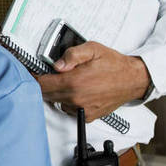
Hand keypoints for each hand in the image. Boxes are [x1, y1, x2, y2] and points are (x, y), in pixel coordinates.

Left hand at [36, 42, 150, 121]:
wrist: (132, 80)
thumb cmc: (114, 65)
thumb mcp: (92, 49)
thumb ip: (72, 55)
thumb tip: (57, 64)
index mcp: (74, 82)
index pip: (42, 84)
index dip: (34, 77)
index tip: (33, 72)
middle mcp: (76, 98)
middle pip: (46, 95)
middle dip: (45, 84)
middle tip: (50, 74)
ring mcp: (81, 109)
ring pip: (57, 102)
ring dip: (57, 93)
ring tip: (68, 81)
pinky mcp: (87, 116)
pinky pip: (68, 109)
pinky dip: (68, 101)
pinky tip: (77, 91)